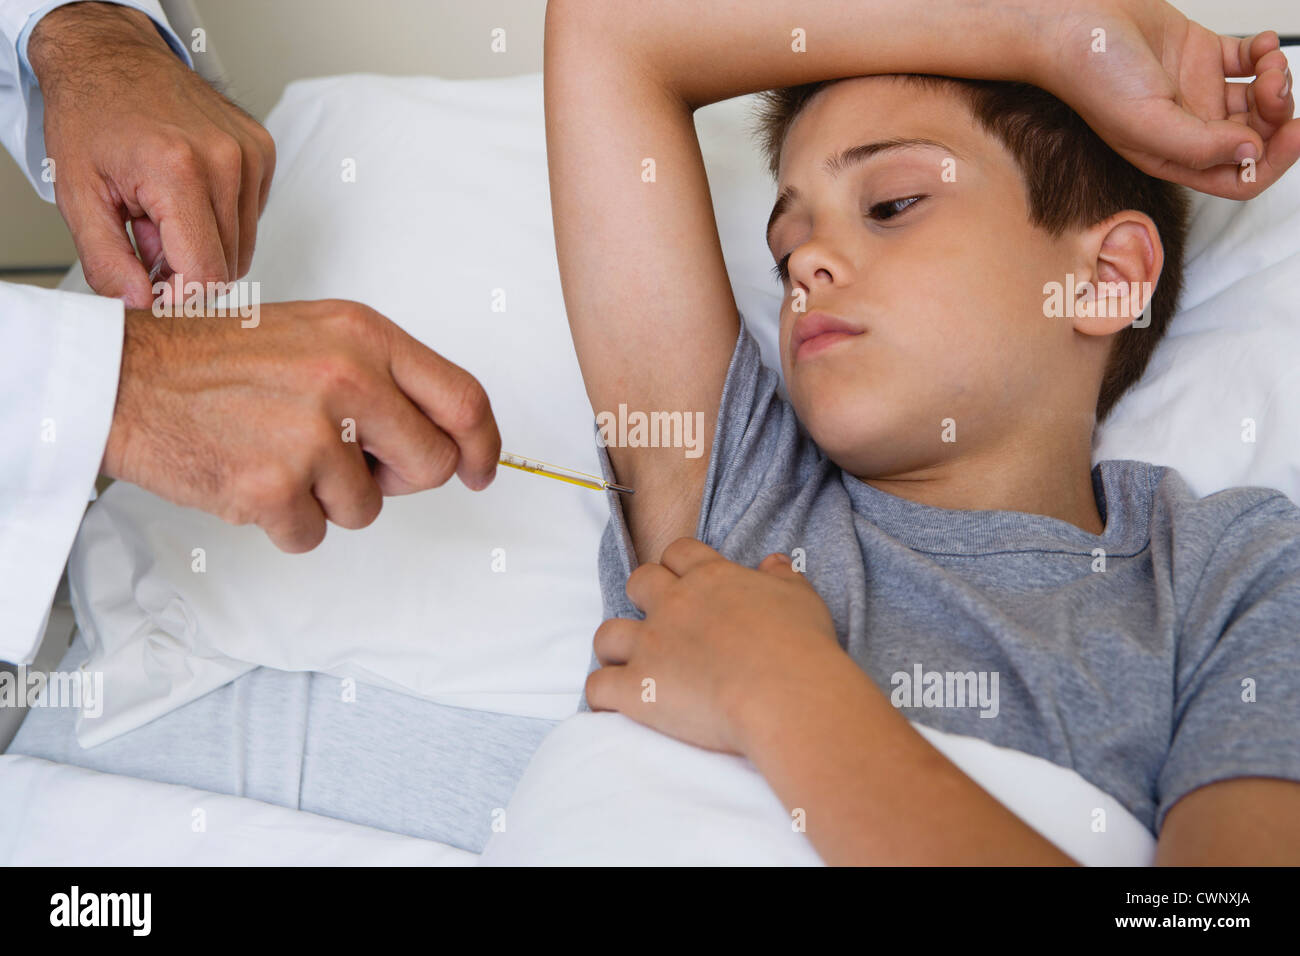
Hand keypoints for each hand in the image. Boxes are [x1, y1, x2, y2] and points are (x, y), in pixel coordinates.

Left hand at [28, 2, 274, 305]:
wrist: (111, 56)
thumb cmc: (92, 117)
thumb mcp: (78, 194)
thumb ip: (107, 259)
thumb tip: (140, 305)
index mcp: (179, 171)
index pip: (208, 275)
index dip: (181, 296)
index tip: (155, 290)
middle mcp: (225, 160)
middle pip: (228, 266)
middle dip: (186, 267)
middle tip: (146, 238)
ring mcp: (250, 154)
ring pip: (243, 246)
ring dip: (205, 244)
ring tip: (164, 213)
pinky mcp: (262, 151)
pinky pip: (251, 216)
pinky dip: (221, 218)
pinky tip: (188, 194)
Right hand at [103, 300, 500, 552]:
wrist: (127, 378)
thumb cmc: (217, 358)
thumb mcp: (317, 336)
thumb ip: (384, 378)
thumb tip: (442, 438)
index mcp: (365, 337)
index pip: (463, 399)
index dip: (483, 445)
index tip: (481, 469)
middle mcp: (348, 379)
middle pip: (430, 464)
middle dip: (398, 478)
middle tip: (350, 462)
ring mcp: (311, 434)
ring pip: (368, 508)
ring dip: (329, 499)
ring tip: (279, 455)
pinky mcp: (273, 486)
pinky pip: (312, 535)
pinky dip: (284, 522)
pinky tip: (251, 477)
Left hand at [587, 537, 843, 753]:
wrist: (785, 697)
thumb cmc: (801, 647)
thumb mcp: (801, 600)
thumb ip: (782, 577)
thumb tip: (774, 561)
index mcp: (710, 578)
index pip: (678, 553)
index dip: (679, 566)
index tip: (687, 582)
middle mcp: (673, 605)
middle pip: (638, 583)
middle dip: (644, 598)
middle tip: (662, 622)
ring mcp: (650, 646)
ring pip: (607, 634)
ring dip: (614, 646)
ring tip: (628, 663)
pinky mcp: (637, 689)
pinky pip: (598, 687)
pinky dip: (601, 696)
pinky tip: (614, 706)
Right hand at [1034, 1, 1298, 196]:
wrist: (1074, 24)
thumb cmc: (1094, 78)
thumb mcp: (1145, 123)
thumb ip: (1200, 146)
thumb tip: (1252, 152)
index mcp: (1173, 156)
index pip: (1237, 177)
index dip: (1271, 161)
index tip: (1292, 134)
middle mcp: (1188, 128)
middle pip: (1256, 138)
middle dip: (1278, 117)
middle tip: (1273, 88)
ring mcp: (1198, 91)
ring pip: (1259, 100)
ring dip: (1277, 81)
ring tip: (1267, 62)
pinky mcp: (1203, 54)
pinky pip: (1249, 61)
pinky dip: (1266, 53)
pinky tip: (1260, 45)